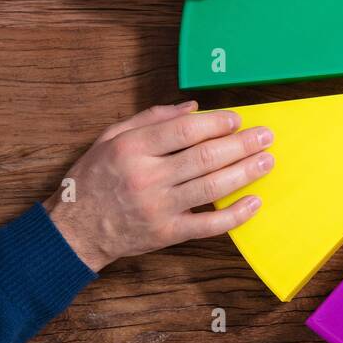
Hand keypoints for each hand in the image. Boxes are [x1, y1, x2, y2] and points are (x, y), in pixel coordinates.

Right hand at [44, 102, 271, 271]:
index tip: (237, 119)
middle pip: (204, 157)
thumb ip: (151, 119)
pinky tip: (254, 202)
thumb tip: (194, 108)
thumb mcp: (110, 138)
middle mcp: (147, 177)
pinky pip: (208, 225)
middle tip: (266, 137)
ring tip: (267, 161)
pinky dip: (235, 215)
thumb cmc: (95, 178)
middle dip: (241, 145)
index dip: (216, 123)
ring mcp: (158, 208)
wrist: (75, 230)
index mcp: (132, 149)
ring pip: (211, 188)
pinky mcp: (167, 234)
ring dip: (245, 173)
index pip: (184, 131)